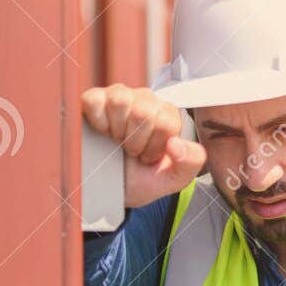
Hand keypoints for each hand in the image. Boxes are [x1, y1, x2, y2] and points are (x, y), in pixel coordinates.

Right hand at [81, 84, 206, 207]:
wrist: (106, 189)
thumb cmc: (140, 178)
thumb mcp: (172, 178)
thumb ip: (191, 162)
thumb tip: (175, 143)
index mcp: (167, 114)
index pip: (166, 123)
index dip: (153, 147)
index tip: (146, 157)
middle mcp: (145, 99)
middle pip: (144, 113)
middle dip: (135, 142)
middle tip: (130, 151)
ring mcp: (119, 96)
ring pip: (121, 102)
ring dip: (116, 131)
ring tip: (116, 141)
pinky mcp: (94, 98)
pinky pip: (96, 101)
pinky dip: (97, 122)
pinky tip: (100, 132)